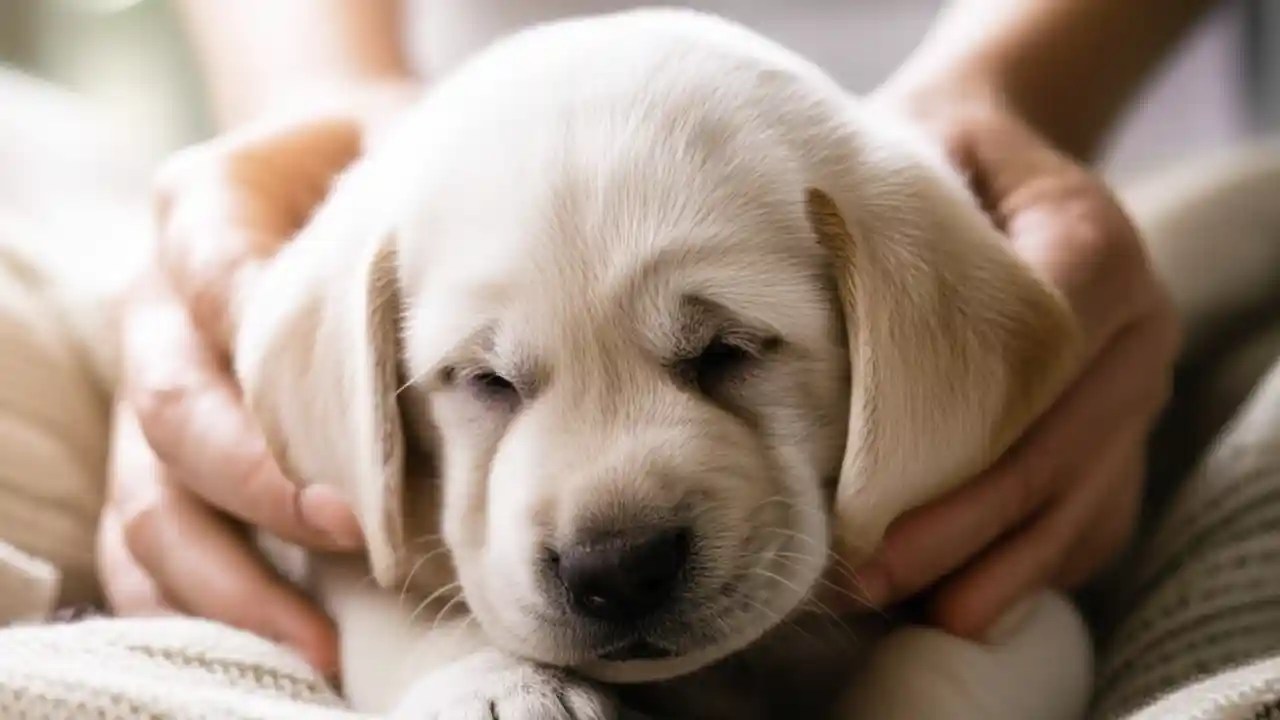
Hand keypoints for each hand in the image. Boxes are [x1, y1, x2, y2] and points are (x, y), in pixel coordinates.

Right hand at [98, 88, 415, 671]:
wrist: (325, 171)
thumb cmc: (375, 167)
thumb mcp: (394, 150)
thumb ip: (406, 204)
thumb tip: (479, 320)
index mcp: (202, 209)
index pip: (214, 273)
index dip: (268, 346)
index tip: (356, 422)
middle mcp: (155, 304)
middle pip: (170, 407)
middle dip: (257, 483)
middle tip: (354, 534)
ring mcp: (150, 388)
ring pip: (148, 500)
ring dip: (226, 577)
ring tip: (317, 639)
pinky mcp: (156, 458)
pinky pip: (145, 546)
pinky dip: (198, 606)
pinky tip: (276, 642)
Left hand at [842, 99, 1180, 638]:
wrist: (996, 158)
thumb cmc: (931, 160)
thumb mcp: (903, 158)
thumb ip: (879, 230)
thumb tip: (791, 336)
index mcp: (1090, 241)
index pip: (1035, 353)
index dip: (956, 430)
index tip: (871, 489)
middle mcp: (1137, 326)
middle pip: (1055, 447)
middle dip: (959, 523)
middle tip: (868, 573)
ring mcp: (1137, 390)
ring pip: (1080, 500)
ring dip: (996, 566)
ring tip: (914, 610)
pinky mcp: (1121, 439)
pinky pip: (1094, 521)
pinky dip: (1032, 569)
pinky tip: (963, 603)